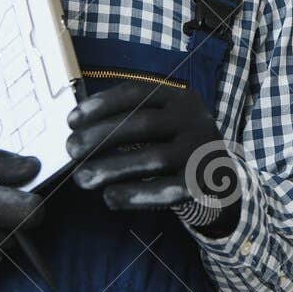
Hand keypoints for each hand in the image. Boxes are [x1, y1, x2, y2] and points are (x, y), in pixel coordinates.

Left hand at [66, 80, 242, 227]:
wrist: (222, 179)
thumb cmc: (176, 147)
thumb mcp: (162, 123)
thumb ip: (128, 120)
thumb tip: (77, 128)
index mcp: (180, 97)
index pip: (137, 93)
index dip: (101, 104)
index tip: (71, 120)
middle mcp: (195, 119)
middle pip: (143, 124)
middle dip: (101, 136)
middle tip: (70, 149)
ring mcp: (201, 151)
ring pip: (153, 157)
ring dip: (112, 168)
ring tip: (82, 178)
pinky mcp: (202, 182)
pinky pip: (166, 189)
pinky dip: (135, 194)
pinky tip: (110, 198)